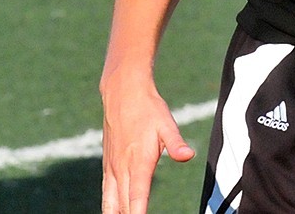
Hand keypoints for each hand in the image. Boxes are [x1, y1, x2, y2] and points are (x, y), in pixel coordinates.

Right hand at [101, 83, 194, 213]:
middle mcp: (123, 169)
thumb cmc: (148, 109)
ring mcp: (113, 168)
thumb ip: (176, 142)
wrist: (123, 93)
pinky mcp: (108, 165)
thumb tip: (187, 155)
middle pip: (123, 205)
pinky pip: (106, 192)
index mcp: (138, 162)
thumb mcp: (167, 124)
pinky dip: (109, 206)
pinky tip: (113, 212)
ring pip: (110, 202)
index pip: (138, 197)